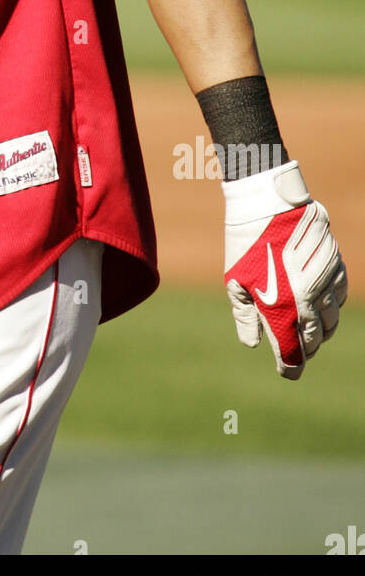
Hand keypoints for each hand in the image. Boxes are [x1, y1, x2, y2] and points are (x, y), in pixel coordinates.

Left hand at [223, 160, 346, 378]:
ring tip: (309, 330)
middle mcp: (308, 299)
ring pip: (331, 319)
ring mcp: (325, 282)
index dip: (290, 367)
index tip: (287, 372)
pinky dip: (332, 305)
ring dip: (321, 329)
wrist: (268, 202)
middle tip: (297, 351)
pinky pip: (340, 294)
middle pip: (315, 339)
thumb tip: (253, 344)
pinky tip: (320, 303)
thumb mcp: (235, 281)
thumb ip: (245, 316)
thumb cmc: (246, 242)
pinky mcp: (335, 264)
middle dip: (306, 349)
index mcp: (281, 308)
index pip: (292, 352)